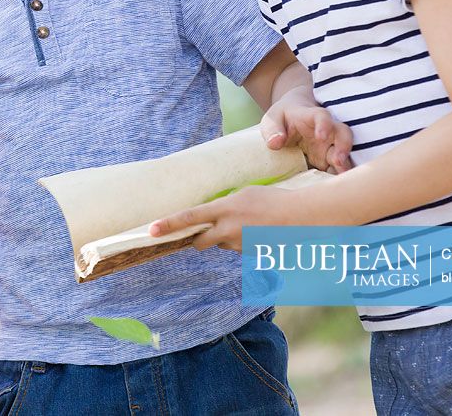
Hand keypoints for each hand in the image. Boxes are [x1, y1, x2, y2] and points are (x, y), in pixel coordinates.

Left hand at [148, 184, 298, 251]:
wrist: (300, 218)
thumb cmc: (274, 200)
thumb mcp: (245, 195)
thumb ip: (226, 206)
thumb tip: (215, 217)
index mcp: (224, 209)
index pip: (189, 218)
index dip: (168, 224)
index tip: (151, 231)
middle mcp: (228, 229)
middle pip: (200, 241)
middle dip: (199, 240)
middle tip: (203, 234)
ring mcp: (238, 245)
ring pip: (222, 244)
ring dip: (227, 238)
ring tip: (250, 225)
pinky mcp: (248, 256)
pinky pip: (238, 250)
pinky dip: (243, 243)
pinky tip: (259, 233)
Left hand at [261, 89, 353, 173]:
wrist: (292, 121)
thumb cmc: (283, 119)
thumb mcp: (273, 120)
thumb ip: (273, 129)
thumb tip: (275, 143)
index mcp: (311, 117)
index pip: (322, 117)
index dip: (324, 125)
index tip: (321, 136)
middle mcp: (327, 131)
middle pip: (343, 134)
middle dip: (344, 146)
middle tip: (338, 161)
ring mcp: (330, 146)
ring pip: (345, 152)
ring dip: (345, 164)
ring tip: (341, 175)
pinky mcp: (329, 161)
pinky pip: (338, 168)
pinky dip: (338, 176)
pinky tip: (335, 186)